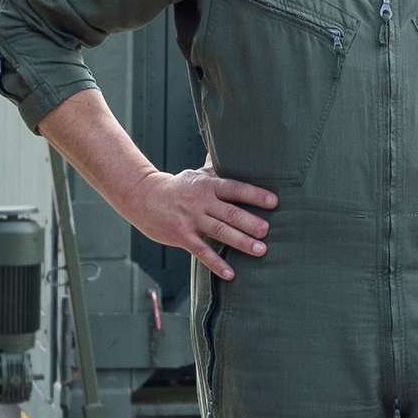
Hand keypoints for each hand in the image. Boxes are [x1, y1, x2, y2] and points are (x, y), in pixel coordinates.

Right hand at [131, 167, 276, 279]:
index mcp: (208, 185)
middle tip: (267, 231)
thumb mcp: (196, 174)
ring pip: (220, 232)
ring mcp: (192, 219)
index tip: (273, 202)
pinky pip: (202, 251)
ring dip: (241, 242)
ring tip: (260, 250)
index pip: (235, 188)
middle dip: (250, 222)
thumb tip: (231, 144)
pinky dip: (216, 263)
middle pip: (230, 212)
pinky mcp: (182, 236)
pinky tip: (230, 274)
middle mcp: (202, 201)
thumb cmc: (177, 186)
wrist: (143, 197)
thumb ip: (215, 165)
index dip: (254, 195)